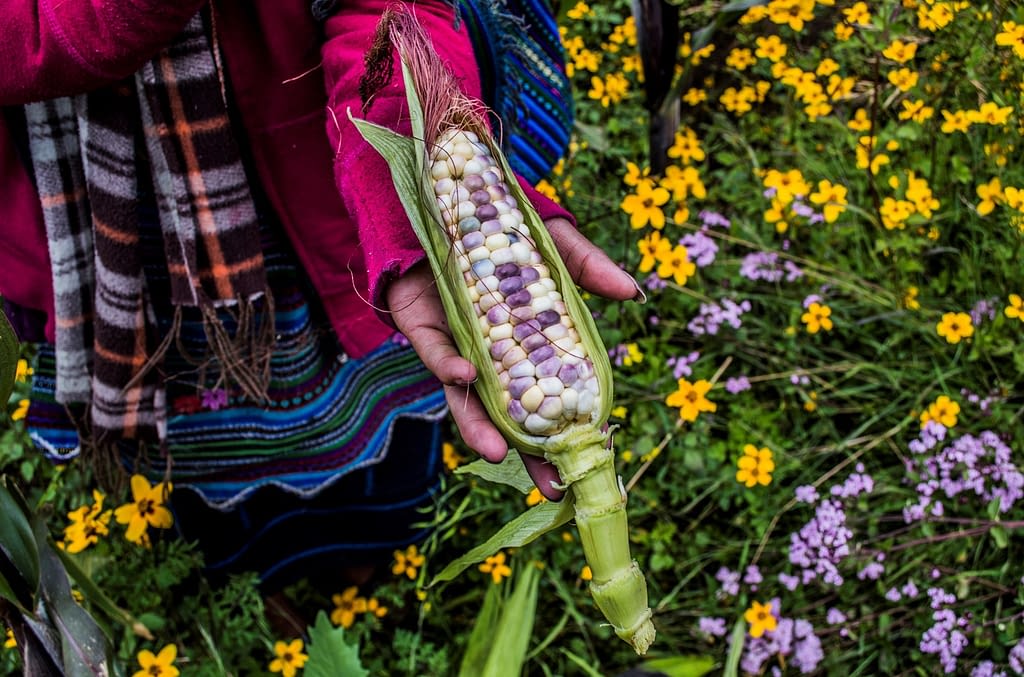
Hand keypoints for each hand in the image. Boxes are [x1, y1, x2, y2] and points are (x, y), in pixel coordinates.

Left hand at [386, 217, 639, 499]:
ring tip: (497, 452)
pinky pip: (434, 355)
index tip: (587, 458)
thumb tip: (633, 292)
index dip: (561, 427)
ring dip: (478, 427)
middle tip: (549, 484)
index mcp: (522, 342)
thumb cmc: (497, 226)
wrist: (440, 196)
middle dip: (524, 451)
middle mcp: (488, 353)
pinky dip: (449, 367)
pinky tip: (469, 376)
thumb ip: (586, 267)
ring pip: (465, 398)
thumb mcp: (551, 244)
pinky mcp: (422, 329)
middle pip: (505, 413)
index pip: (544, 394)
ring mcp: (454, 345)